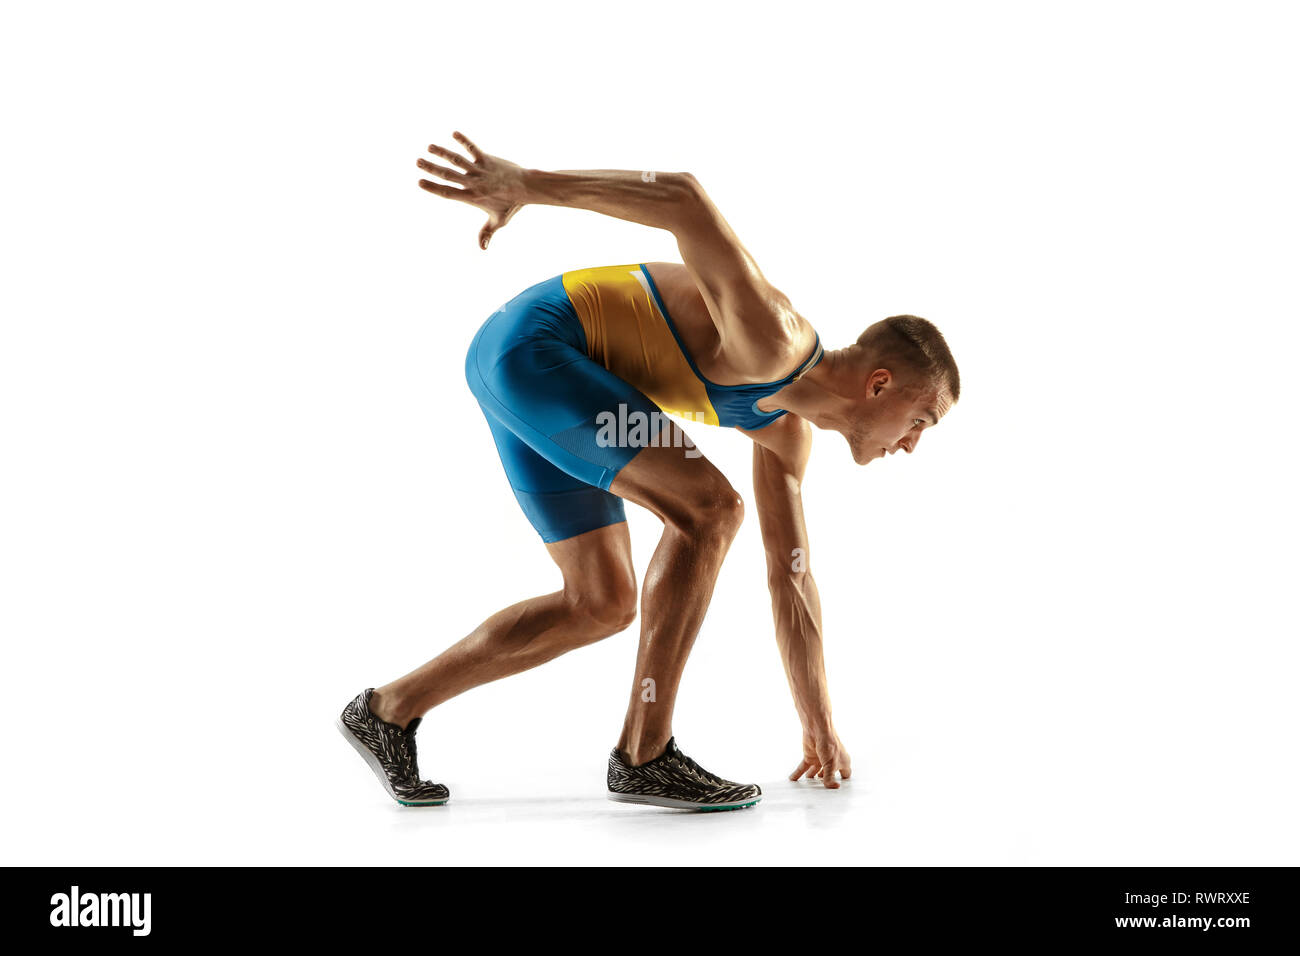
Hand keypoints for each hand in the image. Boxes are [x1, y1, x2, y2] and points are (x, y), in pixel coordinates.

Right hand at [417, 131, 525, 249]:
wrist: (527, 188)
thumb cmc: (512, 205)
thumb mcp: (498, 221)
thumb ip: (487, 233)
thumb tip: (483, 249)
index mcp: (472, 198)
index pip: (448, 193)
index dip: (433, 188)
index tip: (420, 182)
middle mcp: (474, 183)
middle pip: (449, 175)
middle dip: (432, 169)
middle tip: (418, 162)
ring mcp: (480, 170)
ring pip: (458, 160)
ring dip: (443, 153)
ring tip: (430, 147)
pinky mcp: (487, 159)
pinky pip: (473, 148)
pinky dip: (464, 140)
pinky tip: (454, 132)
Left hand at [789, 725, 851, 788]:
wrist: (817, 729)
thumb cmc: (829, 744)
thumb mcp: (831, 765)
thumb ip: (830, 778)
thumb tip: (832, 787)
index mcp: (843, 762)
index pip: (845, 775)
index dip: (842, 781)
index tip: (837, 789)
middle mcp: (832, 761)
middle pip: (828, 775)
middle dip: (825, 782)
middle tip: (821, 790)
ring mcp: (820, 759)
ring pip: (815, 772)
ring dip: (811, 778)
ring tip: (807, 787)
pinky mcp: (809, 756)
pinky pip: (803, 767)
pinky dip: (798, 773)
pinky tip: (793, 779)